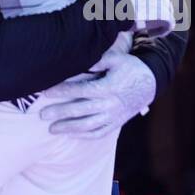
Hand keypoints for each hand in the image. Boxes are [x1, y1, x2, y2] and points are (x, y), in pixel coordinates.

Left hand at [38, 48, 156, 138]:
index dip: (62, 91)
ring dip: (69, 128)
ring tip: (52, 129)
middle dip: (60, 113)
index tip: (46, 93)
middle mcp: (110, 104)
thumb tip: (77, 60)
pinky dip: (84, 136)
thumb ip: (97, 60)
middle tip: (42, 115)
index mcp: (108, 87)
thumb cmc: (131, 68)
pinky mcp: (116, 123)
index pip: (80, 90)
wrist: (152, 83)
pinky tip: (71, 135)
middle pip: (80, 110)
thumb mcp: (116, 59)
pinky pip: (99, 133)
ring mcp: (113, 116)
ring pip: (88, 125)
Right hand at [111, 0, 174, 36]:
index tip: (153, 1)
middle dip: (158, 9)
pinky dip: (161, 30)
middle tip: (145, 18)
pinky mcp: (164, 13)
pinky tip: (150, 33)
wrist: (110, 7)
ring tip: (145, 28)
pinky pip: (169, 24)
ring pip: (167, 12)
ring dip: (158, 20)